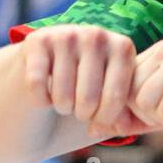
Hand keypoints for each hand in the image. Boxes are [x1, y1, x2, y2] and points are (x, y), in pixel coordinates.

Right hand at [20, 24, 139, 138]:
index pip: (116, 98)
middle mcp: (97, 35)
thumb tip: (120, 128)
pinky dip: (39, 99)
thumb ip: (125, 116)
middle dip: (82, 115)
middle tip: (79, 109)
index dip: (104, 120)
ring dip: (62, 108)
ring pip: (63, 96)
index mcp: (123, 48)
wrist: (49, 71)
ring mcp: (66, 34)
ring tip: (65, 100)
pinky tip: (46, 92)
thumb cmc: (89, 89)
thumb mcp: (113, 101)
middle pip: (88, 99)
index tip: (98, 123)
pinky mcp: (37, 40)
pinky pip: (37, 86)